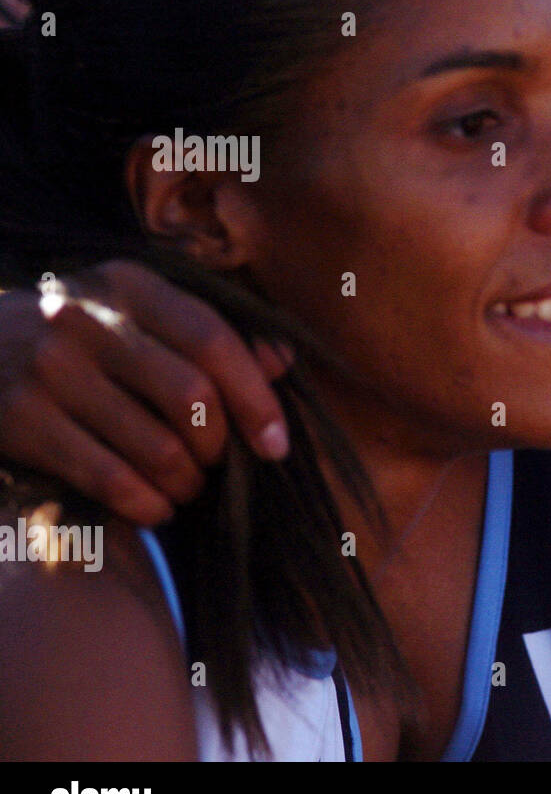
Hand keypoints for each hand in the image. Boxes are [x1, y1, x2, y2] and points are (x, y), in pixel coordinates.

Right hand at [0, 260, 290, 523]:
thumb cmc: (73, 333)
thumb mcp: (133, 310)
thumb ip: (207, 331)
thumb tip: (282, 362)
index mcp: (129, 285)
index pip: (213, 340)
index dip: (255, 398)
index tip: (276, 444)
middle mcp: (88, 320)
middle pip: (191, 396)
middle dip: (218, 444)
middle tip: (217, 463)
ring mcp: (49, 369)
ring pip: (156, 446)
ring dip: (186, 481)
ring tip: (187, 486)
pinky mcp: (19, 419)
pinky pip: (109, 478)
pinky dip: (147, 504)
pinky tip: (156, 508)